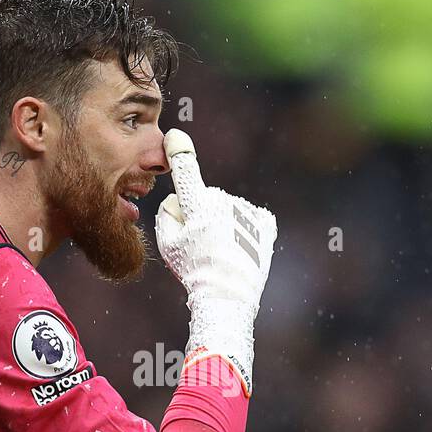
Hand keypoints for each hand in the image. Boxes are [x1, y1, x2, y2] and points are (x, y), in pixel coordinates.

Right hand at [155, 129, 277, 394]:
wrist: (228, 297)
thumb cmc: (193, 271)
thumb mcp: (167, 244)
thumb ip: (167, 214)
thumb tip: (178, 199)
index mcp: (198, 205)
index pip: (186, 172)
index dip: (179, 153)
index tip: (175, 134)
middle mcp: (224, 202)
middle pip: (205, 199)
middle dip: (199, 215)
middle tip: (199, 248)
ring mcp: (246, 212)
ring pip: (228, 209)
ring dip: (223, 224)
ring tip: (221, 253)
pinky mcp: (265, 225)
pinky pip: (253, 216)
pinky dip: (246, 226)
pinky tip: (240, 244)